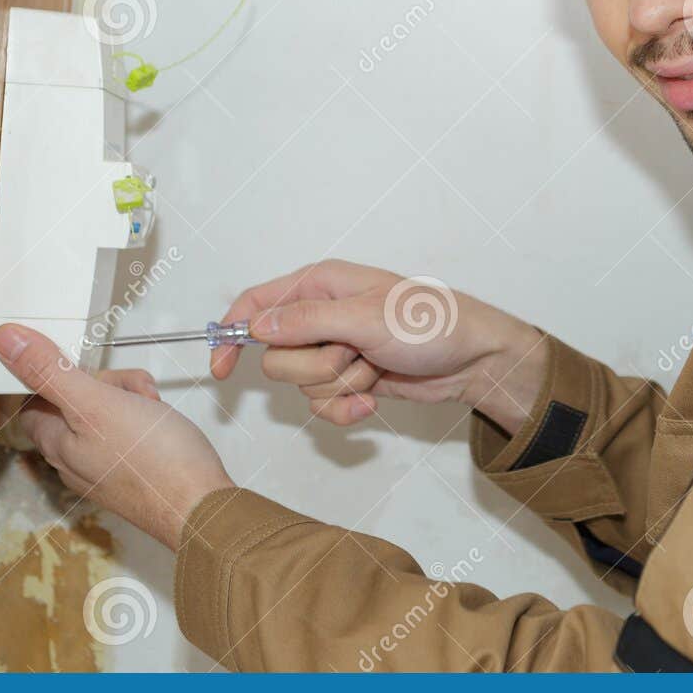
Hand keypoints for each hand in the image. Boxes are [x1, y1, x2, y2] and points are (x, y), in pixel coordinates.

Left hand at [0, 324, 234, 548]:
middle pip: (73, 404)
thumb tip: (4, 340)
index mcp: (56, 443)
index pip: (31, 402)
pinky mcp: (132, 473)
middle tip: (130, 387)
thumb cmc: (151, 459)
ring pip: (104, 416)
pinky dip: (143, 419)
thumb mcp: (96, 404)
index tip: (79, 364)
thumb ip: (50, 372)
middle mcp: (73, 460)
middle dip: (104, 383)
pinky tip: (160, 422)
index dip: (52, 377)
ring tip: (152, 403)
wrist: (200, 506)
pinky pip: (127, 435)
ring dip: (128, 397)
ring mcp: (103, 469)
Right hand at [213, 259, 549, 432]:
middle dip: (315, 366)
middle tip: (354, 354)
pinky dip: (348, 408)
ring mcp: (335, 351)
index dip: (232, 333)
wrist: (472, 361)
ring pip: (300, 385)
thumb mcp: (366, 317)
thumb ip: (308, 320)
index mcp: (320, 285)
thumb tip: (258, 326)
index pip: (256, 304)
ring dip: (339, 385)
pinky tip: (374, 399)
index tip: (220, 367)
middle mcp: (322, 316)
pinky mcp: (349, 380)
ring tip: (374, 368)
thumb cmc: (430, 324)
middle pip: (276, 356)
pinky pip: (323, 406)